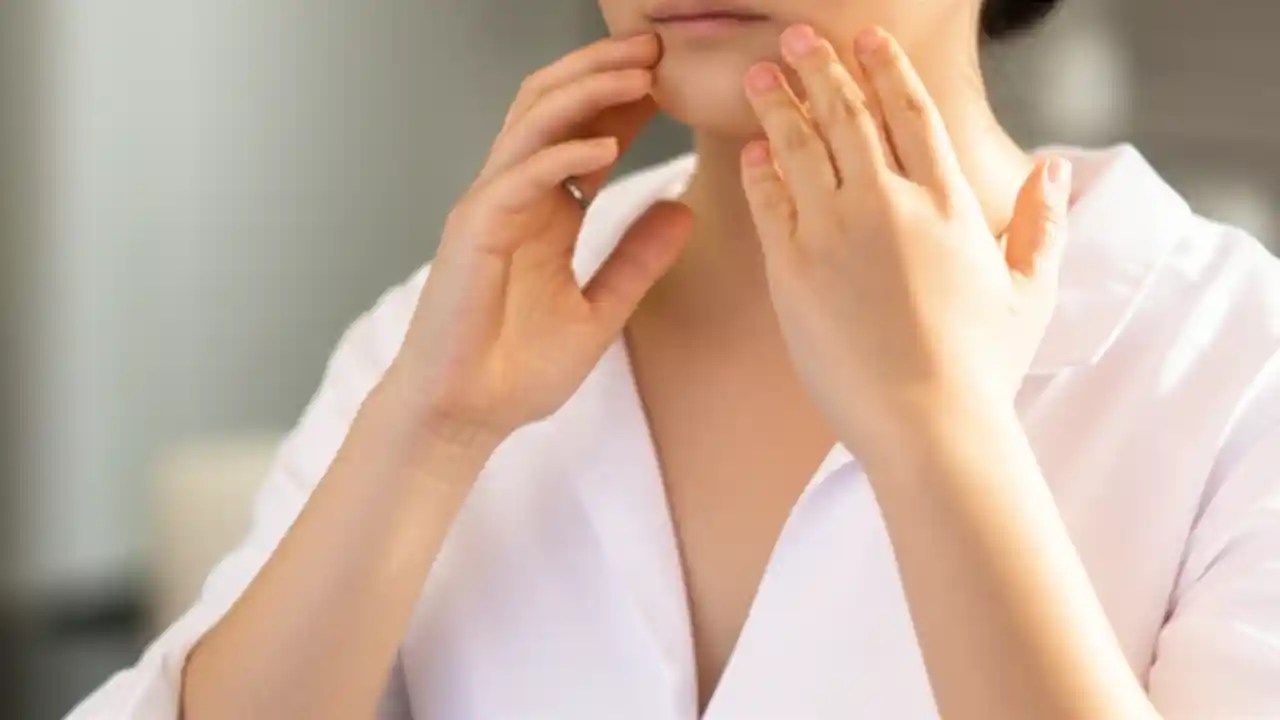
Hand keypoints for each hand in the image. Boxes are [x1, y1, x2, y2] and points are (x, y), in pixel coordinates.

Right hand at [389, 31, 692, 453]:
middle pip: (552, 107)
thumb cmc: (516, 372)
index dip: (624, 100)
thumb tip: (684, 210)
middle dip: (602, 71)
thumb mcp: (599, 311)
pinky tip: (606, 147)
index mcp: (542, 212)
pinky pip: (519, 178)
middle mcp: (513, 198)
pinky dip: (561, 156)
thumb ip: (637, 259)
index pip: (582, 133)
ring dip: (585, 92)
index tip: (673, 76)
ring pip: (532, 124)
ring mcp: (488, 209)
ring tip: (639, 72)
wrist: (464, 417)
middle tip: (656, 47)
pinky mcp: (472, 233)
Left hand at [739, 24, 1070, 464]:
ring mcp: (836, 233)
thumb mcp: (1030, 293)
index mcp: (949, 203)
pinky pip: (770, 201)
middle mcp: (890, 205)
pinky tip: (754, 148)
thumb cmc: (981, 368)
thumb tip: (1056, 166)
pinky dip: (762, 169)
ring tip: (764, 73)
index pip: (912, 114)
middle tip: (800, 37)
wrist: (927, 425)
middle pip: (849, 115)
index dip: (886, 69)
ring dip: (781, 103)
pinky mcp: (792, 269)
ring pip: (802, 146)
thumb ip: (1044, 224)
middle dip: (822, 68)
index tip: (867, 39)